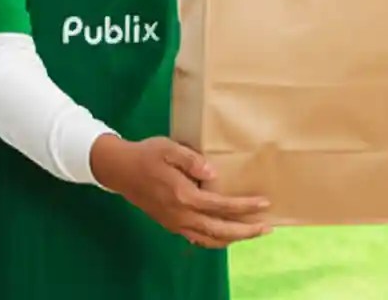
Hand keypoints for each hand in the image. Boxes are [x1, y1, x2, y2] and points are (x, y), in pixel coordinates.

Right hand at [91, 134, 271, 248]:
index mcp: (183, 195)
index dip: (244, 206)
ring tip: (252, 233)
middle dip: (245, 230)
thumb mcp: (168, 148)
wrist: (120, 170)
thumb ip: (191, 160)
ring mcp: (175, 223)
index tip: (264, 204)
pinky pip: (197, 239)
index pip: (221, 206)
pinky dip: (215, 240)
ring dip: (233, 238)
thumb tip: (214, 173)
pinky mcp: (170, 224)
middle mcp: (181, 214)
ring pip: (209, 239)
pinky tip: (225, 235)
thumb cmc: (147, 155)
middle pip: (219, 230)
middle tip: (267, 227)